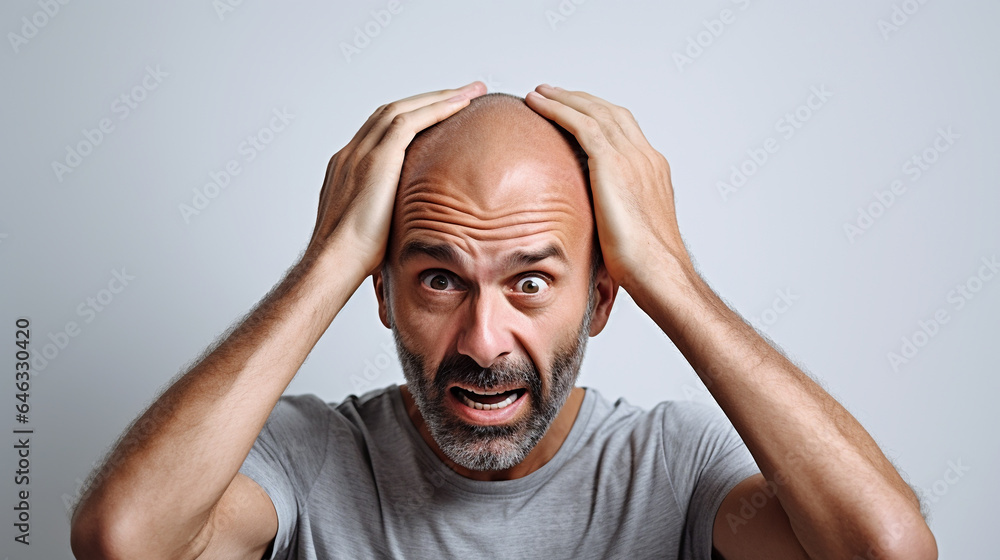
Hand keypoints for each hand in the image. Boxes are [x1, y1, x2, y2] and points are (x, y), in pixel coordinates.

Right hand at [307, 81, 486, 276]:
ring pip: (402, 109)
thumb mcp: (372, 229)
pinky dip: (437, 108)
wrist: (334, 262)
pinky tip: (461, 104)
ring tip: (470, 91)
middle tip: (461, 93)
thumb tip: (411, 228)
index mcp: (347, 169)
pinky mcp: (377, 158)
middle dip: (427, 100)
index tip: (435, 116)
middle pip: (391, 112)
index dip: (411, 119)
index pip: (381, 132)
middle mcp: (351, 154)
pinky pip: (410, 121)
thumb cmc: (352, 259)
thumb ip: (388, 217)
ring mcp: (361, 152)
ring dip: (439, 98)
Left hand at [525, 85, 691, 291]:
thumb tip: (588, 224)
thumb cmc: (644, 266)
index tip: (576, 111)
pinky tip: (537, 104)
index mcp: (652, 171)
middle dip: (580, 100)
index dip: (598, 116)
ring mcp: (632, 158)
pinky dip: (558, 109)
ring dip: (564, 98)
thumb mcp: (627, 231)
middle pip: (610, 113)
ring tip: (539, 93)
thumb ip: (611, 215)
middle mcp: (645, 157)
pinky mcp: (613, 164)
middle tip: (553, 93)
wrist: (659, 272)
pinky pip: (581, 124)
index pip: (623, 130)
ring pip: (594, 112)